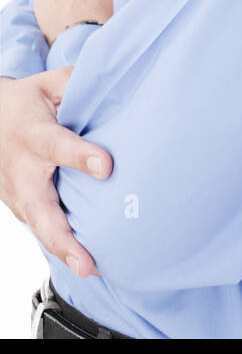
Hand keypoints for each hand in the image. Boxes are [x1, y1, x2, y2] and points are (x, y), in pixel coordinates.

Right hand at [0, 67, 111, 277]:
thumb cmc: (28, 101)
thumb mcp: (48, 84)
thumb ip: (75, 84)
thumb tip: (111, 88)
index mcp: (31, 133)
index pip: (56, 145)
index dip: (80, 156)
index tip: (105, 167)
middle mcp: (21, 169)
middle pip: (40, 209)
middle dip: (64, 237)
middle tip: (87, 260)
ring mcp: (18, 194)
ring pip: (39, 227)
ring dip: (65, 251)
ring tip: (93, 269)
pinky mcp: (22, 208)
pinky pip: (41, 229)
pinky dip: (61, 247)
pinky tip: (86, 262)